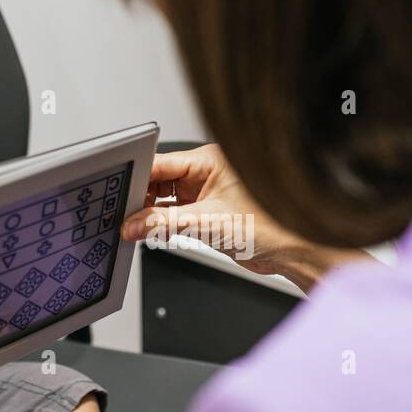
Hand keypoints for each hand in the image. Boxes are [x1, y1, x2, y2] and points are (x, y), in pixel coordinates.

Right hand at [120, 143, 304, 276]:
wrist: (293, 251)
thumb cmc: (271, 226)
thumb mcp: (207, 223)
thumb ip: (163, 223)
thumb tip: (133, 224)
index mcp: (210, 160)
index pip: (162, 163)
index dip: (138, 178)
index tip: (119, 193)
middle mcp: (207, 174)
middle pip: (160, 180)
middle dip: (141, 198)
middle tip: (122, 214)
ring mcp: (207, 194)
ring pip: (166, 199)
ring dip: (151, 213)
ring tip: (134, 226)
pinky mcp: (208, 213)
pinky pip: (176, 214)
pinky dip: (162, 223)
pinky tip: (151, 232)